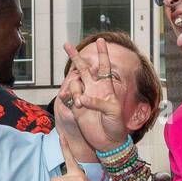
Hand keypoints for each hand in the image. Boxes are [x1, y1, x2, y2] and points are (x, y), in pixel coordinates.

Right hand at [63, 37, 128, 151]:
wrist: (108, 141)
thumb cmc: (116, 126)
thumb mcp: (113, 112)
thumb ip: (98, 102)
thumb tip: (82, 99)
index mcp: (107, 87)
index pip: (104, 66)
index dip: (103, 53)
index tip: (101, 39)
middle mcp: (94, 89)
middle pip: (84, 68)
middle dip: (75, 56)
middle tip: (66, 44)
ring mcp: (84, 97)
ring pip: (75, 83)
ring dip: (76, 90)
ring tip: (80, 103)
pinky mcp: (76, 107)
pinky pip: (70, 96)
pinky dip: (71, 97)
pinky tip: (76, 105)